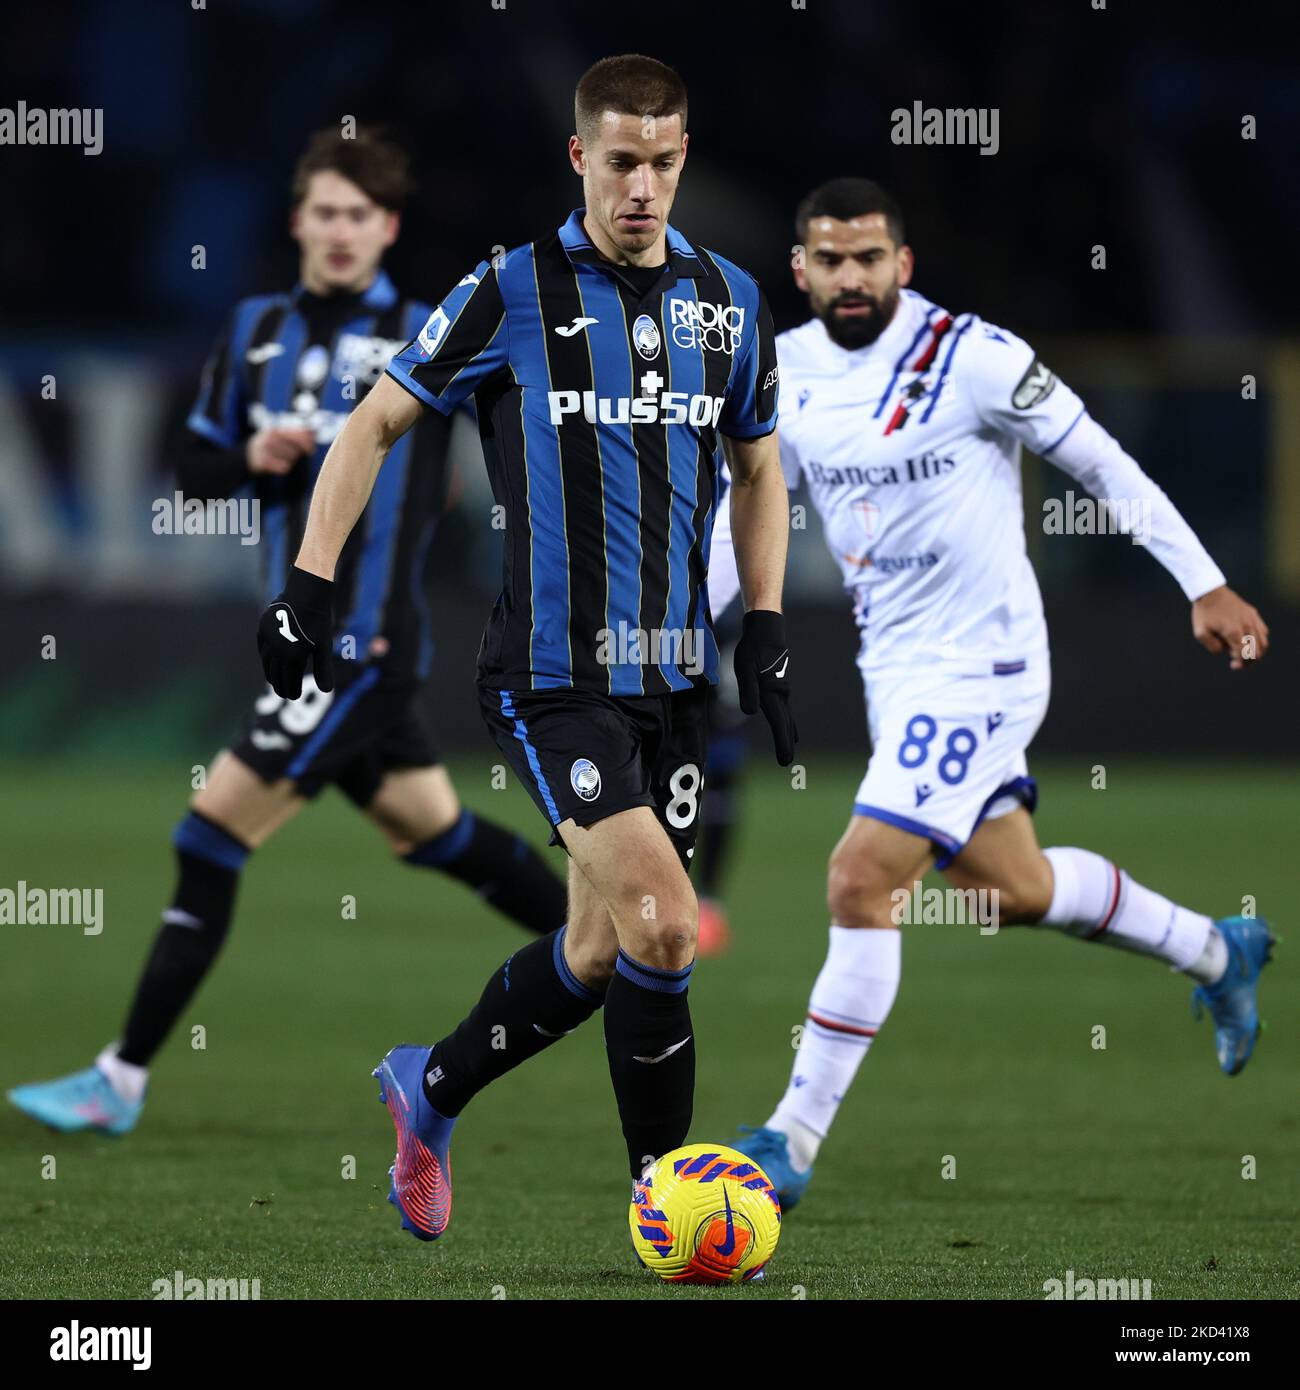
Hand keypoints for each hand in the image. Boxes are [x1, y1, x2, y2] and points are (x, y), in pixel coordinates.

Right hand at [246, 427, 314, 475]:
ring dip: (289, 460)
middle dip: (296, 453)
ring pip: (290, 460)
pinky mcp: (262, 462)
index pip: (297, 436)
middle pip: (295, 450)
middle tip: (291, 453)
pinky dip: (283, 467)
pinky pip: (283, 468)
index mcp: (277, 430)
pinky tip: (278, 464)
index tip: (312, 450)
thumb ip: (298, 433)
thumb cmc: (272, 443)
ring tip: (280, 456)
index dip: (307, 443)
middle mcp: (270, 438)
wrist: (249, 453)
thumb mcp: (282, 435)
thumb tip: (313, 432)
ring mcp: (265, 450)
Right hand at [257, 565, 335, 698]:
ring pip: (267, 663)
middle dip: (280, 686)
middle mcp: (277, 650)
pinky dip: (265, 659)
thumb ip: (323, 669)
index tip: (294, 697)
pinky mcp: (263, 628)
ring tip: (274, 682)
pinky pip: (262, 649)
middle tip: (285, 695)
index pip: (290, 681)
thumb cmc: (319, 621)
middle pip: (276, 674)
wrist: (306, 594)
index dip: (292, 691)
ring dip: (270, 674)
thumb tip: (327, 691)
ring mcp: (268, 639)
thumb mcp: (324, 646)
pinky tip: (268, 663)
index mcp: (293, 656)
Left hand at [734, 609, 796, 765]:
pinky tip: (789, 727)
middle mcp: (780, 695)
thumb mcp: (744, 669)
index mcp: (772, 694)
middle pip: (785, 724)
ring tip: (789, 748)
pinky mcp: (778, 686)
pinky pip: (784, 709)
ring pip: (786, 717)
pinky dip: (787, 721)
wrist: (766, 630)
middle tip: (786, 762)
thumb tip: (751, 712)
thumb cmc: (753, 649)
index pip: (778, 724)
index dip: (782, 743)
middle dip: (785, 743)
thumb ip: (748, 690)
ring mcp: (781, 690)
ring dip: (787, 734)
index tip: (785, 760)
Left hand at [1192, 585, 1268, 670]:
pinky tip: (1247, 640)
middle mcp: (1246, 625)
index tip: (1232, 665)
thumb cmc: (1203, 613)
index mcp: (1233, 632)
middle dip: (1249, 661)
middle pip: (1257, 651)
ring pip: (1263, 642)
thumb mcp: (1200, 633)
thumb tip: (1225, 651)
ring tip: (1241, 650)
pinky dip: (1259, 640)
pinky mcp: (1253, 613)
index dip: (1241, 663)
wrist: (1209, 592)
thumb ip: (1213, 647)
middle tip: (1237, 661)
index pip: (1244, 654)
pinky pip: (1263, 631)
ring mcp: (1252, 619)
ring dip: (1255, 651)